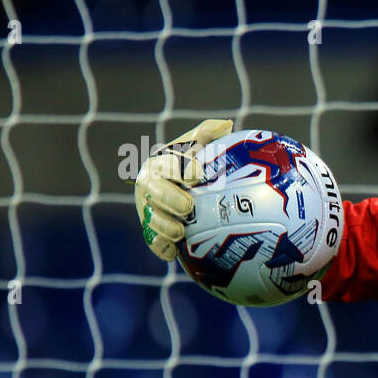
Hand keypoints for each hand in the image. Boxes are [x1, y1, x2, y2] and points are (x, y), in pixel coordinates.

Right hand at [134, 118, 231, 260]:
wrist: (197, 198)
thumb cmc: (200, 168)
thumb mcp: (204, 150)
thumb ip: (210, 136)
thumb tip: (227, 125)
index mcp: (162, 165)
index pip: (167, 164)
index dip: (180, 168)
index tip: (199, 173)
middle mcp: (150, 187)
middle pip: (153, 192)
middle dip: (168, 198)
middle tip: (188, 206)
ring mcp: (150, 211)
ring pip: (151, 218)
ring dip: (164, 225)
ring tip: (182, 231)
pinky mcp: (154, 234)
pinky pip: (153, 242)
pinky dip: (160, 247)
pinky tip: (172, 252)